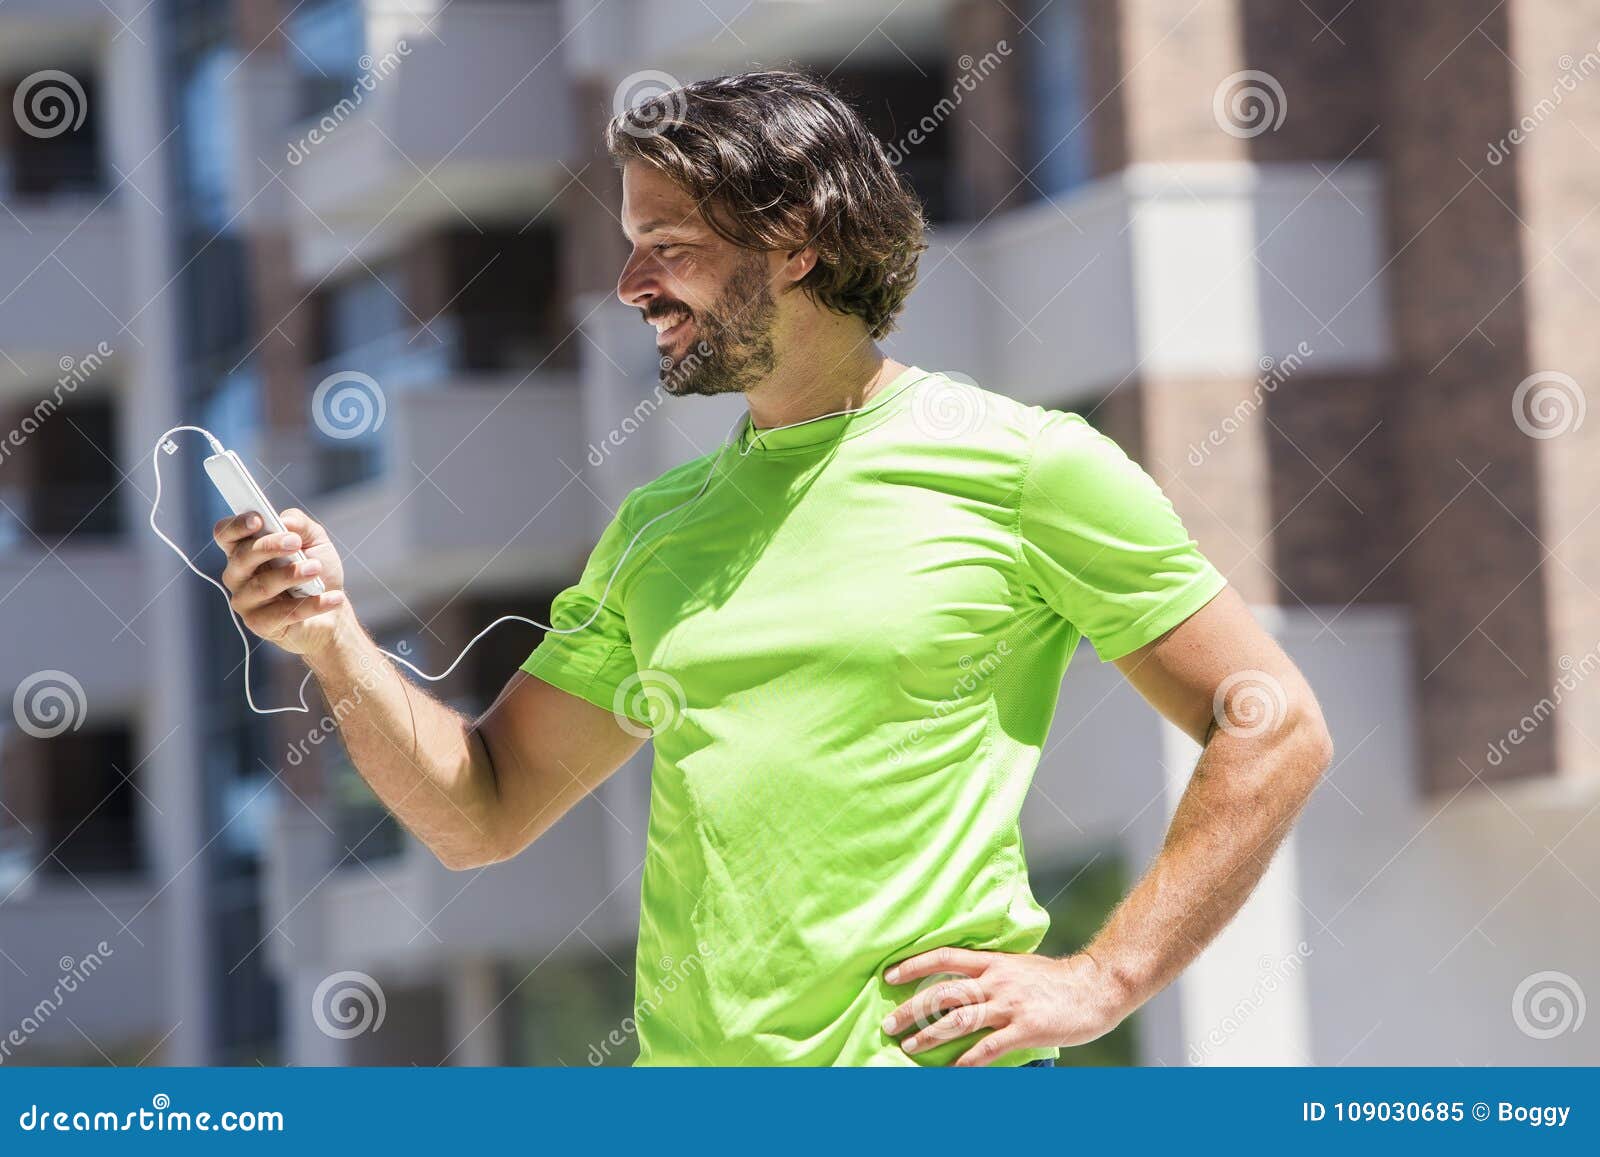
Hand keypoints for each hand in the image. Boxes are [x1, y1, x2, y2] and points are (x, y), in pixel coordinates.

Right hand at [214, 507, 348, 656]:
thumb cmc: (317, 571)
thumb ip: (299, 525)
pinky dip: (312, 604)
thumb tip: (285, 521)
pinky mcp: (260, 625)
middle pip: (241, 557)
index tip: (258, 520)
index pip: (226, 534)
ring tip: (317, 569)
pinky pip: (283, 613)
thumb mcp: (315, 541)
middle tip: (295, 542)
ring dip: (292, 574)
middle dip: (269, 546)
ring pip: (262, 585)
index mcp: (244, 550)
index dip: (236, 526)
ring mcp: (246, 602)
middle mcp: (238, 575)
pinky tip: (333, 597)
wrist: (334, 612)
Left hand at [880, 947, 1136, 1066]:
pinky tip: (952, 1070)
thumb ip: (991, 971)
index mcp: (992, 962)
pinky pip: (988, 1047)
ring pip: (959, 1019)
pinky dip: (967, 1060)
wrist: (1095, 987)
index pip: (944, 958)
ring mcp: (1009, 1005)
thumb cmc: (1055, 979)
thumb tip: (962, 980)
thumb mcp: (1017, 964)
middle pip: (943, 993)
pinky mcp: (1024, 1029)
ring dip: (930, 1035)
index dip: (914, 966)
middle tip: (888, 1023)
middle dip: (912, 1010)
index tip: (889, 976)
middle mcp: (995, 980)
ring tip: (909, 1047)